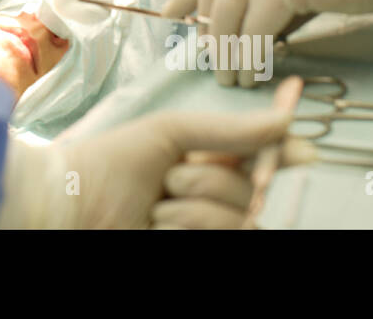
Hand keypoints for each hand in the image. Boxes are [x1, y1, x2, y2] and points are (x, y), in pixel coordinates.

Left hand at [0, 109, 290, 228]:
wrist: (69, 205)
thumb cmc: (108, 164)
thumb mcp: (169, 133)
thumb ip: (228, 130)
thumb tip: (285, 122)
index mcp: (205, 162)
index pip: (260, 158)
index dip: (283, 153)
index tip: (303, 149)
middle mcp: (210, 196)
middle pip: (255, 193)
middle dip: (212, 182)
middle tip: (171, 178)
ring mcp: (203, 227)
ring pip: (239, 220)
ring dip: (194, 209)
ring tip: (155, 207)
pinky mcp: (198, 249)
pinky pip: (224, 238)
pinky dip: (188, 229)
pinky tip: (157, 227)